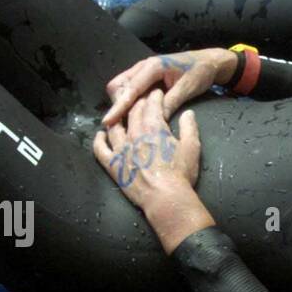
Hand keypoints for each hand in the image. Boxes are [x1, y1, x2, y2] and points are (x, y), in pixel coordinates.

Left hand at [94, 91, 210, 250]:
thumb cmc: (181, 174)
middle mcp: (134, 133)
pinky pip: (100, 149)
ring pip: (114, 126)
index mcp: (153, 127)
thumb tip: (188, 113)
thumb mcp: (192, 148)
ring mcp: (121, 149)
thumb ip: (189, 127)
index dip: (154, 96)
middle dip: (137, 102)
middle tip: (141, 100)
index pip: (151, 103)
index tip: (157, 93)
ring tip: (121, 114)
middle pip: (132, 111)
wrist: (166, 199)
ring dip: (117, 117)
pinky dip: (98, 140)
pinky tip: (100, 135)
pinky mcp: (113, 165)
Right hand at [102, 48, 239, 125]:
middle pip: (118, 86)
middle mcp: (143, 66)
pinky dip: (129, 99)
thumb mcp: (187, 89)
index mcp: (153, 67)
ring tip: (132, 119)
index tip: (108, 121)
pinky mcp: (145, 75)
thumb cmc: (199, 73)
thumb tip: (156, 120)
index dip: (119, 107)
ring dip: (122, 102)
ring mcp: (142, 70)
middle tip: (127, 122)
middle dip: (118, 104)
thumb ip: (170, 103)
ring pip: (121, 86)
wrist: (208, 62)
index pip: (130, 89)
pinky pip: (129, 87)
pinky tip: (137, 111)